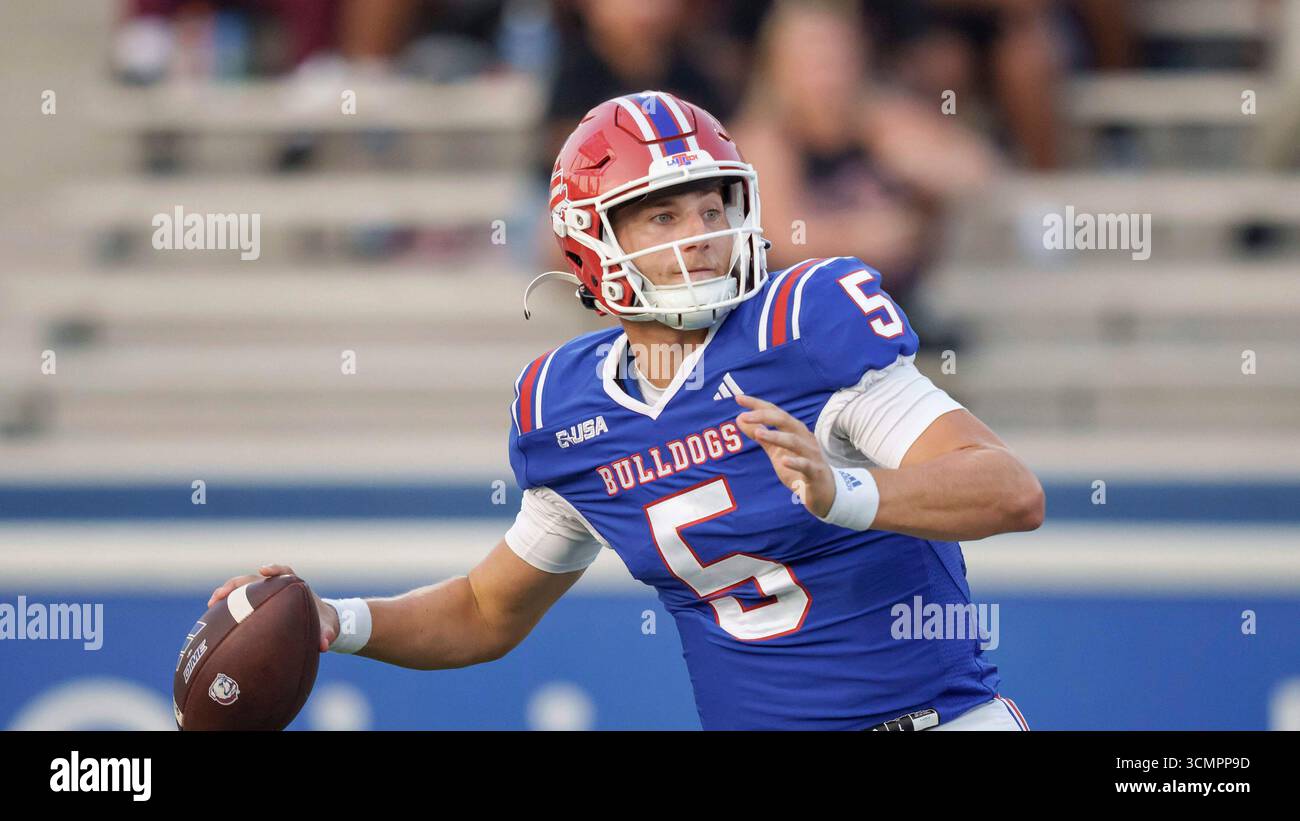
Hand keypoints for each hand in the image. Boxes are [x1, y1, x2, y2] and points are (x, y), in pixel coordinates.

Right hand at [207, 563, 338, 652]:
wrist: (319, 625)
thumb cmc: (323, 624)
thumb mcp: (328, 629)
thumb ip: (326, 635)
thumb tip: (324, 646)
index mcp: (295, 587)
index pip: (284, 571)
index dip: (274, 569)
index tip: (264, 571)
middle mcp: (277, 587)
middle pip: (255, 579)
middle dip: (238, 583)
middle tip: (222, 594)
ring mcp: (265, 595)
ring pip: (243, 589)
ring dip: (227, 593)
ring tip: (211, 604)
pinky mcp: (257, 605)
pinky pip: (240, 603)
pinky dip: (228, 607)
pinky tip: (214, 619)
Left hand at [734, 393, 835, 517]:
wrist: (823, 491)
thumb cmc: (799, 468)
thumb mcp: (775, 451)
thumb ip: (760, 435)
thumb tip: (740, 419)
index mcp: (794, 430)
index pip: (775, 412)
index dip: (757, 405)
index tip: (738, 399)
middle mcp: (804, 438)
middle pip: (785, 421)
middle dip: (764, 416)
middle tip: (744, 416)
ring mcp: (811, 454)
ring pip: (794, 441)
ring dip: (776, 437)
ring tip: (759, 434)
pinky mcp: (815, 472)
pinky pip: (806, 465)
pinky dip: (795, 462)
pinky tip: (783, 461)